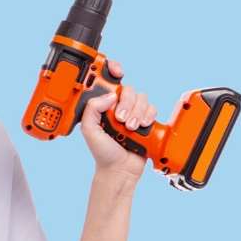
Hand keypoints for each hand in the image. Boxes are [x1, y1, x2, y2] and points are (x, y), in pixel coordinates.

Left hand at [79, 58, 154, 180]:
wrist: (120, 170)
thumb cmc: (103, 152)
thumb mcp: (89, 130)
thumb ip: (92, 110)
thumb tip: (108, 96)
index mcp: (102, 105)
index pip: (109, 81)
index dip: (113, 70)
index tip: (117, 70)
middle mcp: (118, 106)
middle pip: (128, 89)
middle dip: (126, 103)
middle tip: (120, 119)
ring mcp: (133, 112)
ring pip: (142, 98)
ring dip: (137, 113)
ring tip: (130, 128)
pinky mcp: (146, 120)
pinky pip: (152, 109)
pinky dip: (148, 117)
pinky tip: (141, 128)